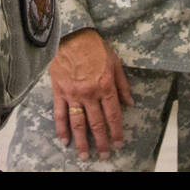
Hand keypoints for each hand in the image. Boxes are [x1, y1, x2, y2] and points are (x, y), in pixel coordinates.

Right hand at [49, 28, 133, 160]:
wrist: (70, 34)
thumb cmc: (94, 46)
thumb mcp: (115, 61)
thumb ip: (122, 84)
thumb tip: (130, 103)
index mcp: (105, 86)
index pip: (113, 115)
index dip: (116, 131)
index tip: (118, 143)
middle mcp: (89, 93)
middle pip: (96, 123)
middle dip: (101, 141)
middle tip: (104, 155)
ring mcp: (73, 94)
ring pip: (78, 123)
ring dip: (82, 141)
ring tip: (84, 155)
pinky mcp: (59, 91)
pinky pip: (60, 114)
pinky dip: (62, 128)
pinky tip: (65, 140)